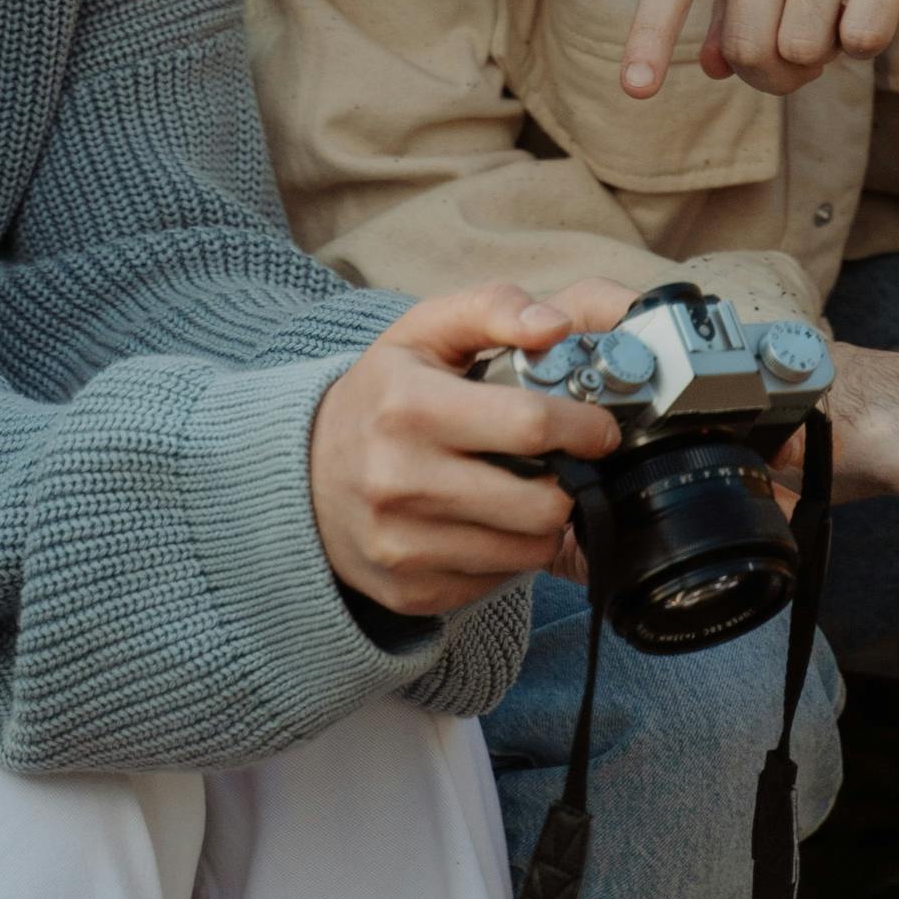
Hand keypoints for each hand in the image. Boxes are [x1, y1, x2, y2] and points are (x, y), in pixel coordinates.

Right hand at [310, 285, 623, 620]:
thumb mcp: (423, 332)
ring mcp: (402, 545)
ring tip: (520, 491)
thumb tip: (556, 324)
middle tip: (560, 465)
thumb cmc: (380, 396)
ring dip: (541, 521)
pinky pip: (498, 582)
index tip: (598, 429)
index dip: (584, 428)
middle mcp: (400, 481)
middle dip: (569, 482)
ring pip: (528, 549)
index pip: (531, 424)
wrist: (300, 476)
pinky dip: (505, 554)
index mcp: (410, 407)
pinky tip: (483, 523)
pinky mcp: (410, 590)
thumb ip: (493, 308)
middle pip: (541, 502)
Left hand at [622, 0, 898, 99]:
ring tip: (834, 13)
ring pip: (803, 48)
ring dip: (822, 56)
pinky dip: (864, 41)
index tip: (634, 89)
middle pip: (748, 42)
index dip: (649, 33)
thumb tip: (713, 67)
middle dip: (771, 74)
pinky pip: (862, 37)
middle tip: (797, 58)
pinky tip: (872, 1)